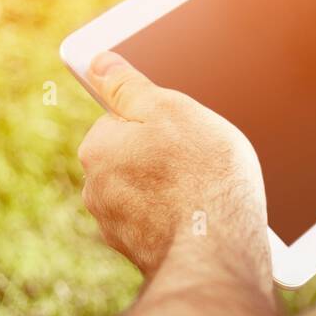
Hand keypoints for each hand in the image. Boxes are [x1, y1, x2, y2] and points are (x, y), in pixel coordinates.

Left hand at [76, 51, 267, 276]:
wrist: (219, 251)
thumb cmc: (202, 174)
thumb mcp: (172, 109)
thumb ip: (130, 86)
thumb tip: (98, 63)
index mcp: (98, 148)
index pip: (122, 118)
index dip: (159, 119)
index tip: (184, 130)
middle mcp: (96, 189)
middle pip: (135, 156)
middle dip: (163, 155)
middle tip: (202, 158)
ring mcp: (116, 225)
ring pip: (148, 191)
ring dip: (173, 188)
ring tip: (209, 190)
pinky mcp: (140, 252)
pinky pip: (160, 221)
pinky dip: (178, 216)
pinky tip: (205, 216)